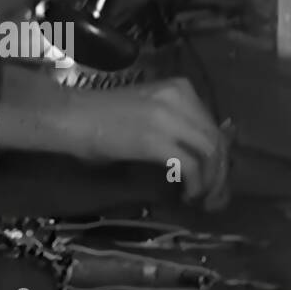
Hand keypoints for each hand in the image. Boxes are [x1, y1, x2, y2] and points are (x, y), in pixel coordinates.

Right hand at [66, 78, 229, 208]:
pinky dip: (195, 186)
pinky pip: (191, 167)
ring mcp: (168, 118)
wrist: (69, 116)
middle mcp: (179, 98)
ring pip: (211, 154)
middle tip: (214, 198)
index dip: (220, 156)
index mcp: (179, 88)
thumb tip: (202, 157)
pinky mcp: (156, 140)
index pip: (213, 125)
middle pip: (217, 141)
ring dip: (211, 183)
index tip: (215, 179)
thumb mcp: (148, 111)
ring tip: (201, 200)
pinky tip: (186, 195)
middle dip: (220, 174)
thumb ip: (176, 124)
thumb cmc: (100, 116)